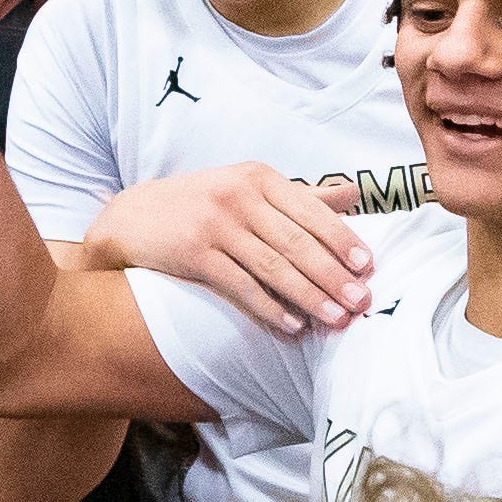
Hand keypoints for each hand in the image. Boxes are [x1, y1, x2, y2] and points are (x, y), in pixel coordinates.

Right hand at [83, 162, 371, 334]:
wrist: (133, 217)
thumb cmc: (202, 204)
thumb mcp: (248, 188)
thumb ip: (301, 195)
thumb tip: (354, 193)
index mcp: (257, 176)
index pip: (310, 210)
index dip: (342, 239)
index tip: (368, 266)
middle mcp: (238, 195)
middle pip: (296, 241)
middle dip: (333, 274)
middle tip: (362, 301)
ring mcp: (214, 224)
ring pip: (273, 266)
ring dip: (309, 296)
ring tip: (336, 319)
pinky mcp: (194, 254)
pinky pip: (240, 286)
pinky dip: (269, 308)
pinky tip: (293, 326)